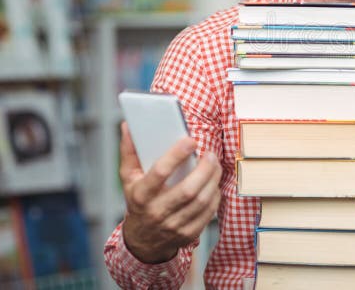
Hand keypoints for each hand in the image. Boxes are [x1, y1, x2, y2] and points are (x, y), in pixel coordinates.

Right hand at [119, 121, 221, 263]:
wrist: (142, 240)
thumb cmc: (137, 201)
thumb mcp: (128, 178)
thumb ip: (130, 151)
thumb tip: (128, 125)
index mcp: (141, 195)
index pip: (160, 173)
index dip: (176, 155)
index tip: (190, 140)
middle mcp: (157, 212)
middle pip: (188, 190)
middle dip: (204, 169)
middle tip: (210, 155)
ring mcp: (173, 226)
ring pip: (201, 201)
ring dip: (213, 180)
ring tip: (214, 165)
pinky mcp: (188, 234)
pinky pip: (208, 212)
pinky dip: (215, 195)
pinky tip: (213, 184)